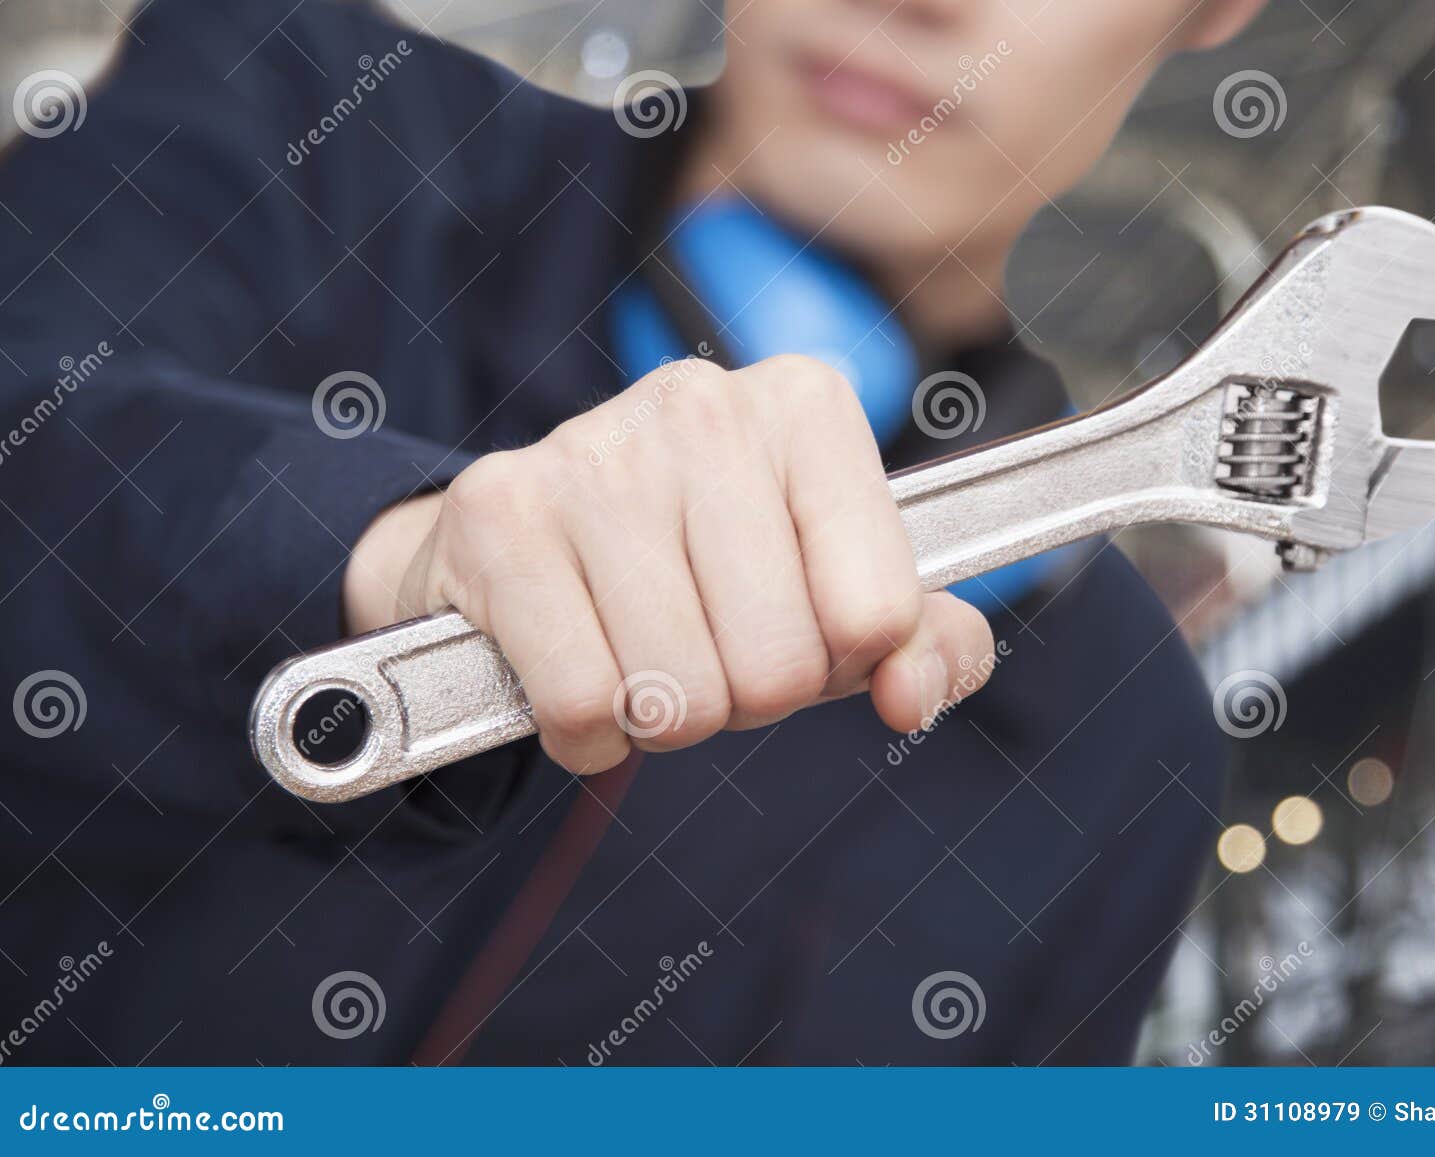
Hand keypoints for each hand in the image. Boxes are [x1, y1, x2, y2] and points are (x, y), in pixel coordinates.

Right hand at [343, 355, 995, 772]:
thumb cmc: (710, 566)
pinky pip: (580, 704)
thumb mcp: (838, 589)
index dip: (842, 659)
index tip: (800, 621)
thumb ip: (927, 643)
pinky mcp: (499, 514)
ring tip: (643, 650)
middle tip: (708, 644)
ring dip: (664, 716)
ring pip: (678, 697)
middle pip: (779, 668)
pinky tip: (581, 667)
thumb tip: (910, 695)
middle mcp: (703, 406)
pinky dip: (585, 730)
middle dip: (747, 696)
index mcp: (807, 406)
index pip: (879, 614)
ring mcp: (594, 452)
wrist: (528, 535)